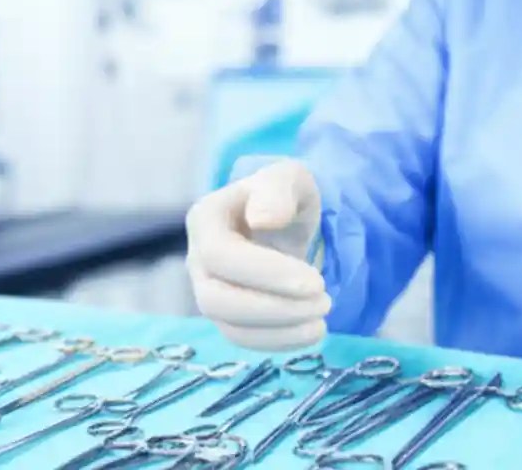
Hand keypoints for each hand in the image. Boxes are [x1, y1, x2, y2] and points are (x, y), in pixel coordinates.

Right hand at [186, 160, 330, 350]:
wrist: (285, 220)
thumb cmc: (283, 196)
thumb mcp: (289, 178)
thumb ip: (277, 189)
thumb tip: (261, 219)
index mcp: (205, 218)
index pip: (221, 255)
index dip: (266, 274)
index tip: (315, 281)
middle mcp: (197, 258)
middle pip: (216, 299)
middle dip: (272, 309)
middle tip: (324, 302)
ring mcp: (207, 289)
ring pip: (228, 326)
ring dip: (278, 331)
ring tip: (322, 321)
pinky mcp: (225, 315)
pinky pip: (242, 340)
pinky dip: (278, 342)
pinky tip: (312, 332)